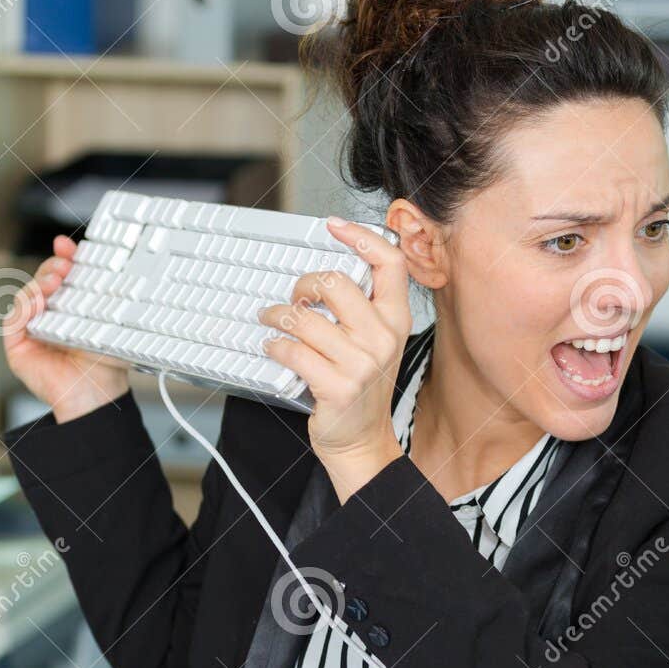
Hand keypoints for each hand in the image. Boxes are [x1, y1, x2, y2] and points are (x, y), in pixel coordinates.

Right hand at [3, 235, 129, 422]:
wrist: (97, 395)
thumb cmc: (105, 363)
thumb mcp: (106, 321)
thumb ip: (100, 293)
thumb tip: (100, 266)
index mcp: (69, 309)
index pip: (60, 276)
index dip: (61, 258)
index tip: (66, 245)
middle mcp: (47, 317)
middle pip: (41, 282)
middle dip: (51, 268)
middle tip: (65, 263)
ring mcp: (30, 330)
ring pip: (26, 297)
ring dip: (38, 284)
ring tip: (55, 280)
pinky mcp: (16, 346)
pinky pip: (13, 320)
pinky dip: (24, 306)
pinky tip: (38, 301)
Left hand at [258, 216, 411, 501]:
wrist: (361, 441)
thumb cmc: (362, 387)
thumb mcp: (376, 343)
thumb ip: (362, 308)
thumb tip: (323, 274)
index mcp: (396, 320)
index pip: (390, 262)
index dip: (361, 236)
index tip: (335, 225)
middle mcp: (383, 338)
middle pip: (336, 283)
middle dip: (303, 285)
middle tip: (294, 298)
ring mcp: (362, 364)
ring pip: (306, 318)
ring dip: (278, 316)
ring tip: (272, 322)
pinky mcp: (337, 386)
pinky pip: (293, 350)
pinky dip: (275, 346)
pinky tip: (273, 347)